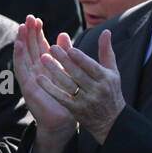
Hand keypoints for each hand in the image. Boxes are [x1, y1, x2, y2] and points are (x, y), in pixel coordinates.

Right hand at [14, 16, 76, 152]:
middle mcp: (36, 70)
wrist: (64, 121)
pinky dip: (19, 56)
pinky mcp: (27, 86)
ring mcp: (30, 78)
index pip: (39, 45)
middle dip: (28, 33)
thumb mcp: (66, 71)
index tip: (37, 19)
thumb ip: (65, 53)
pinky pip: (21, 69)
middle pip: (30, 48)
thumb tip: (63, 34)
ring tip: (21, 27)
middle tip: (28, 17)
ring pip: (23, 55)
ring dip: (21, 41)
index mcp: (46, 66)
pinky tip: (18, 45)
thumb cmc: (66, 97)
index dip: (37, 32)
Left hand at [39, 30, 125, 144]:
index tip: (69, 48)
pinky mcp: (75, 110)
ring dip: (55, 71)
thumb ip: (106, 51)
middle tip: (51, 47)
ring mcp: (85, 101)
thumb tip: (106, 31)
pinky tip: (39, 79)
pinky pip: (61, 97)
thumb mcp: (112, 72)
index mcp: (106, 79)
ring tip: (43, 58)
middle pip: (78, 74)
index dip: (80, 58)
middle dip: (64, 61)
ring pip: (68, 84)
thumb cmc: (110, 91)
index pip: (92, 67)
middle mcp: (97, 90)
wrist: (111, 121)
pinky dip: (50, 88)